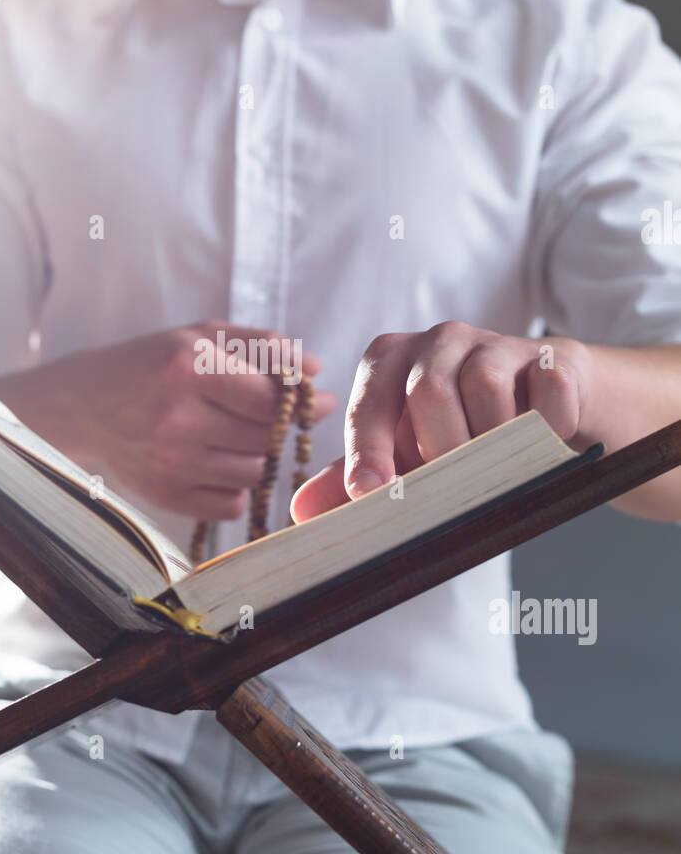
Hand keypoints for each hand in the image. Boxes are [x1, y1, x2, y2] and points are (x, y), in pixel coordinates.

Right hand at [0, 320, 336, 521]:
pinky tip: (220, 464)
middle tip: (279, 421)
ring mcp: (169, 461)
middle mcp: (177, 418)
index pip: (268, 398)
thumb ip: (262, 345)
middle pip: (264, 438)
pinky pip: (230, 504)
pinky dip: (236, 487)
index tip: (314, 402)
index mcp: (188, 368)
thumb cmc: (155, 363)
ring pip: (253, 474)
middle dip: (281, 430)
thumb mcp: (202, 336)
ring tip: (243, 439)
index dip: (300, 402)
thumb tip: (315, 369)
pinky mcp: (164, 495)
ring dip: (259, 458)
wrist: (87, 403)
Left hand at [290, 320, 590, 521]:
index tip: (370, 492)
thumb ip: (354, 482)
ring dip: (494, 441)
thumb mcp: (406, 458)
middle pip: (428, 389)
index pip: (369, 402)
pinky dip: (545, 426)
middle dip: (439, 450)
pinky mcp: (552, 354)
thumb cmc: (462, 434)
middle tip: (453, 487)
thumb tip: (302, 512)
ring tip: (500, 466)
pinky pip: (545, 389)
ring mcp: (496, 343)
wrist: (549, 410)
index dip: (367, 449)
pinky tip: (543, 442)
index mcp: (391, 362)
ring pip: (486, 388)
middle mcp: (439, 341)